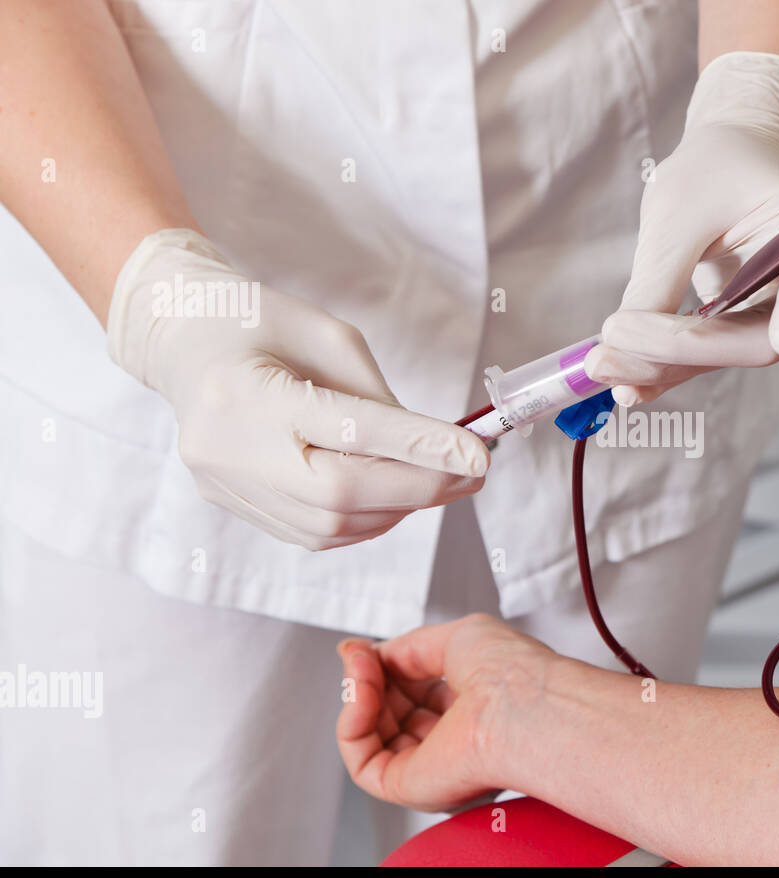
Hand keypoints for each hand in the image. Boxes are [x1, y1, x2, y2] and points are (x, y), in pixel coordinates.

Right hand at [107, 229, 488, 549]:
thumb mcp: (328, 337)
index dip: (420, 448)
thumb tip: (436, 452)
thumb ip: (377, 398)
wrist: (182, 338)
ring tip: (439, 483)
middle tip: (472, 474)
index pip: (349, 431)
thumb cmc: (261, 324)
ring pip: (331, 527)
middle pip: (341, 494)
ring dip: (398, 509)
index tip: (479, 455)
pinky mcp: (229, 504)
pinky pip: (312, 534)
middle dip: (420, 487)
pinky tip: (393, 496)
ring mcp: (224, 485)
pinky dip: (365, 521)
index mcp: (247, 391)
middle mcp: (229, 449)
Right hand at [336, 614, 555, 812]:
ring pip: (371, 735)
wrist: (521, 703)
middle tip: (359, 658)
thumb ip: (405, 648)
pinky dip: (352, 724)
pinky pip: (362, 761)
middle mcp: (454, 741)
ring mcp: (432, 766)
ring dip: (358, 696)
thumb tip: (361, 652)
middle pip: (390, 713)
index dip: (386, 667)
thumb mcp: (454, 638)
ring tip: (361, 671)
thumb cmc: (509, 670)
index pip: (415, 691)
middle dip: (369, 679)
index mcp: (473, 708)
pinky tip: (360, 696)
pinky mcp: (410, 788)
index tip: (364, 649)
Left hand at [586, 52, 778, 406]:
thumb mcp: (679, 211)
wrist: (732, 166)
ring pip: (727, 356)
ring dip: (661, 366)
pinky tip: (624, 380)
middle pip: (757, 339)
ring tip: (602, 363)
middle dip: (679, 350)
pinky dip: (665, 367)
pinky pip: (712, 357)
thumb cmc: (714, 170)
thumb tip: (622, 345)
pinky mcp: (758, 331)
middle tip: (608, 352)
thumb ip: (660, 277)